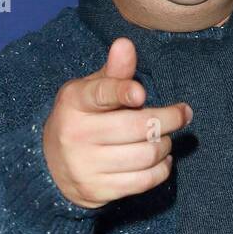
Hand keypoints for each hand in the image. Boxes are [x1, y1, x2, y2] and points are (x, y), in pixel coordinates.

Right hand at [42, 37, 192, 207]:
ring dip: (165, 145)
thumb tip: (126, 44)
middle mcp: (76, 134)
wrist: (51, 166)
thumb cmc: (81, 119)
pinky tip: (162, 159)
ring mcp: (86, 165)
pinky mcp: (98, 190)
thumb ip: (113, 72)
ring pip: (145, 155)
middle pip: (137, 127)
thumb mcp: (89, 92)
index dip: (122, 92)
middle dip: (169, 120)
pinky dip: (161, 169)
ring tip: (166, 138)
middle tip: (182, 114)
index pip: (101, 94)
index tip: (141, 93)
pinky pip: (143, 181)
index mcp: (74, 102)